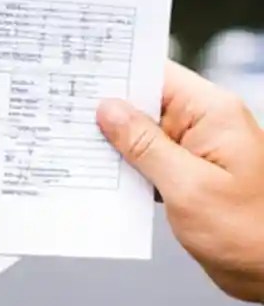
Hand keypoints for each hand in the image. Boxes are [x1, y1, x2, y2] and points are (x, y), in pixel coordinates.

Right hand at [97, 61, 263, 302]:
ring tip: (73, 145)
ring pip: (142, 133)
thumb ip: (144, 145)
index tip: (77, 77)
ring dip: (112, 142)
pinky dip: (125, 166)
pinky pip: (148, 160)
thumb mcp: (188, 187)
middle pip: (144, 102)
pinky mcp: (188, 175)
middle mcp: (205, 125)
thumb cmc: (251, 233)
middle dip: (105, 110)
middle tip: (62, 115)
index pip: (156, 75)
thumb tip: (108, 110)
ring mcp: (196, 151)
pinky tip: (100, 174)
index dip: (116, 72)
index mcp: (213, 113)